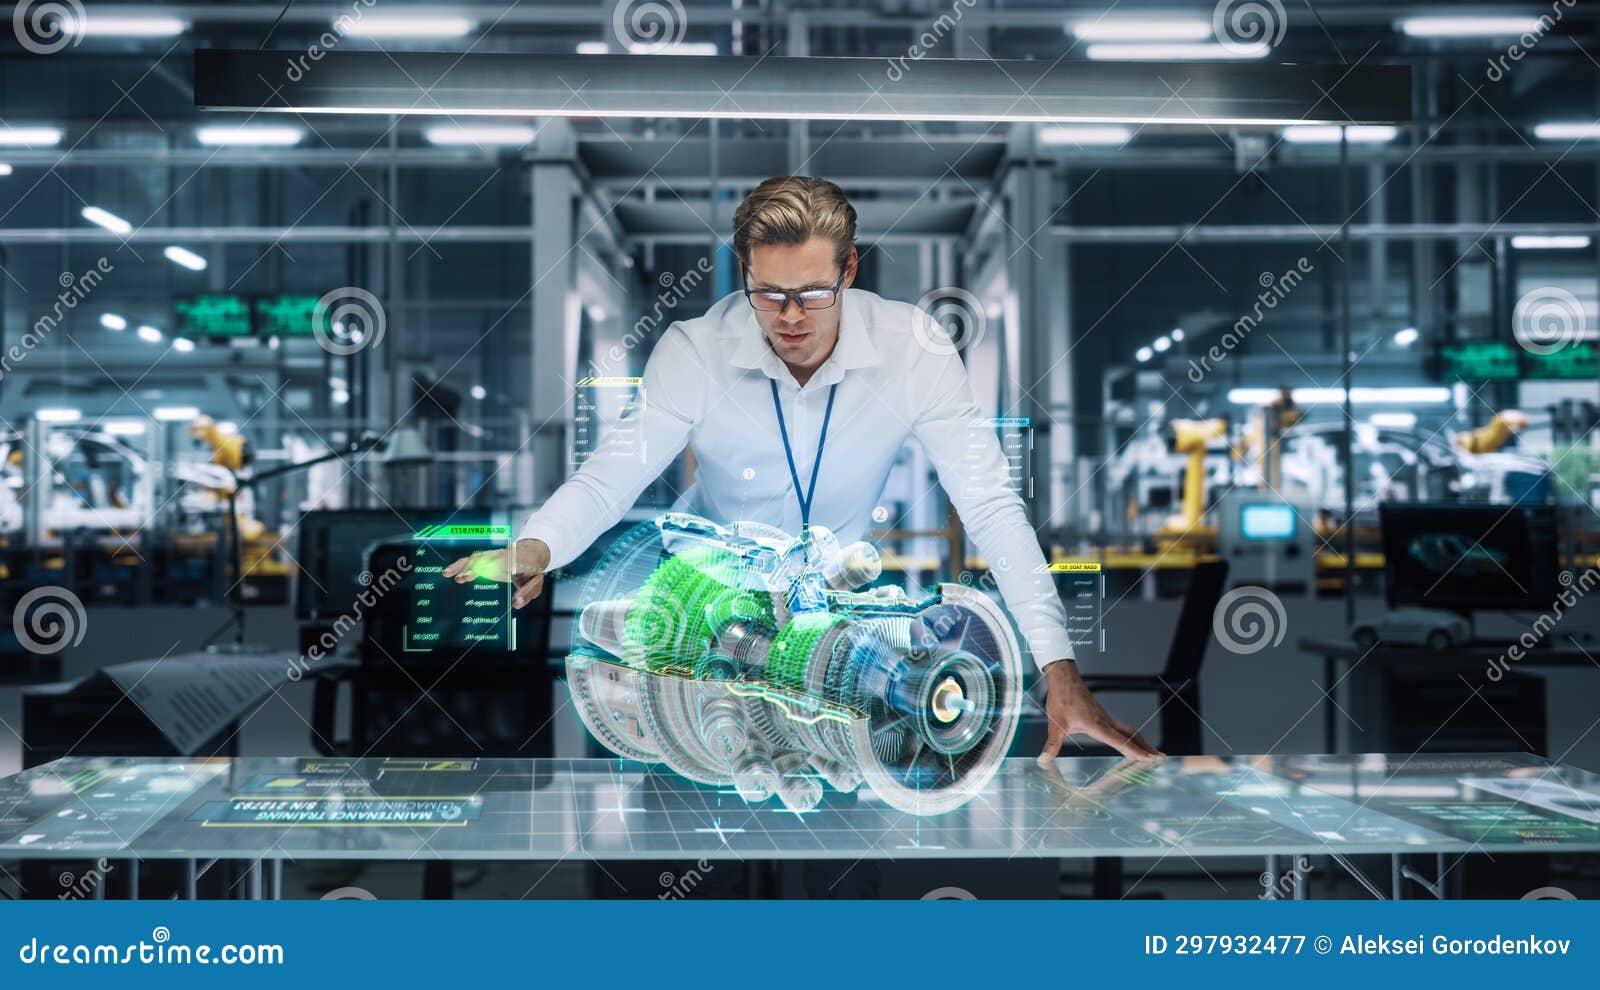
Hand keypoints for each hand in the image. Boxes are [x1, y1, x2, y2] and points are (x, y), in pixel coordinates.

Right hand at [441, 538, 550, 608]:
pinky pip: (471, 561)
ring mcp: (493, 556)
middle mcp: (502, 556)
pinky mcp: (485, 559)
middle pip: (487, 558)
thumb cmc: (532, 571)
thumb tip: (517, 604)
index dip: (494, 566)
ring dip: (463, 566)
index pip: (505, 562)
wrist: (530, 553)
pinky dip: (459, 565)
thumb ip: (527, 593)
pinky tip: (448, 573)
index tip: (483, 572)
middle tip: (463, 578)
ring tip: (449, 574)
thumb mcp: (535, 582)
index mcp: (516, 561)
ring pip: (476, 558)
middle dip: (474, 567)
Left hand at [1036, 659, 1161, 763]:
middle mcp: (1105, 721)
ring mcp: (1106, 718)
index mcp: (1097, 725)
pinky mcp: (1103, 716)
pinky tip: (1132, 743)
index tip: (1148, 759)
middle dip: (1146, 748)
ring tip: (1152, 753)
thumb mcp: (1055, 724)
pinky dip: (1132, 737)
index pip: (1119, 740)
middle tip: (1159, 758)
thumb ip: (1052, 744)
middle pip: (1131, 735)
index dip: (1134, 751)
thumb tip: (1043, 759)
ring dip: (1141, 742)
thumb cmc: (1061, 699)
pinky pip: (1122, 728)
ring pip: (1128, 731)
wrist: (1064, 679)